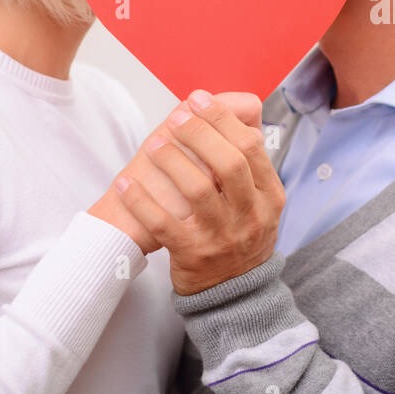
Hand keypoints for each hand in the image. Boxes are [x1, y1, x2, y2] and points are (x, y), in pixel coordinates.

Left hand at [113, 89, 283, 293]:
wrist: (235, 293)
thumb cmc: (242, 235)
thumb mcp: (262, 202)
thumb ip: (251, 162)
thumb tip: (240, 109)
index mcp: (269, 196)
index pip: (251, 146)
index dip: (223, 118)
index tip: (198, 100)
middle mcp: (250, 215)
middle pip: (228, 162)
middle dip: (199, 132)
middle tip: (175, 116)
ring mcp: (222, 237)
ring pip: (197, 189)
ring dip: (171, 160)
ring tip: (152, 144)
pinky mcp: (192, 255)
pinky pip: (162, 223)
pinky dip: (140, 200)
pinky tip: (125, 182)